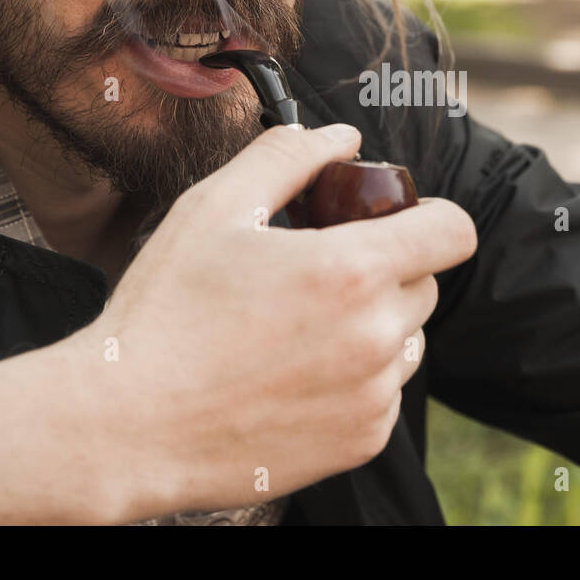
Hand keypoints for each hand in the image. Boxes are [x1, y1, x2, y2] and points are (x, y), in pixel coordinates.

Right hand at [74, 123, 477, 521]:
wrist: (126, 427)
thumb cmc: (165, 313)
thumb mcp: (215, 209)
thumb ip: (289, 157)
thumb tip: (344, 138)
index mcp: (351, 272)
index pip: (454, 231)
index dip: (431, 215)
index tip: (394, 219)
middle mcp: (377, 338)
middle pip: (425, 284)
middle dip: (386, 269)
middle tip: (316, 273)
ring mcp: (373, 397)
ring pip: (407, 342)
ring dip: (373, 326)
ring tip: (297, 329)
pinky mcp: (360, 441)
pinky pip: (384, 394)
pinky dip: (355, 380)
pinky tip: (291, 377)